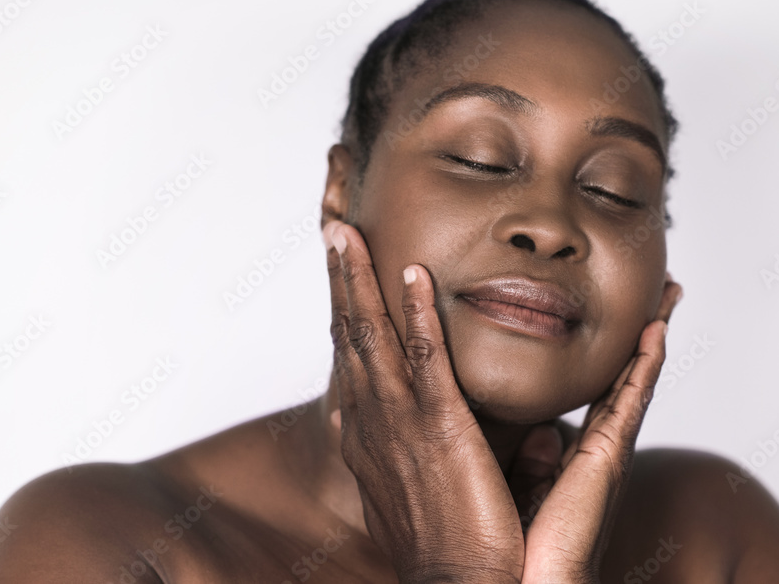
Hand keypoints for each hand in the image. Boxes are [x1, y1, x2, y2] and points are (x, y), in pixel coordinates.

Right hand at [324, 220, 525, 583]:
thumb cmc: (443, 546)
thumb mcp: (411, 491)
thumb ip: (413, 452)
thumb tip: (412, 427)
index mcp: (369, 437)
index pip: (351, 362)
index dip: (344, 314)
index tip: (341, 277)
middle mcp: (374, 422)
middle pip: (352, 337)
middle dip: (342, 282)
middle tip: (335, 233)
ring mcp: (403, 422)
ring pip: (373, 337)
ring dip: (361, 281)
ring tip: (349, 234)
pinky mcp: (440, 428)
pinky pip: (423, 358)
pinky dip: (413, 312)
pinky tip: (411, 273)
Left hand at [517, 276, 682, 582]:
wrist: (510, 582)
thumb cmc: (503, 543)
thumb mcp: (507, 481)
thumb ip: (526, 457)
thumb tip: (537, 433)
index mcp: (570, 450)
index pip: (592, 389)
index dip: (611, 354)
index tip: (622, 317)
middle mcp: (597, 446)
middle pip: (625, 377)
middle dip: (644, 336)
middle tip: (662, 291)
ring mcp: (607, 449)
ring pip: (635, 378)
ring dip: (654, 336)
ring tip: (670, 294)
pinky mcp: (607, 457)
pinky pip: (630, 398)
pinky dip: (646, 363)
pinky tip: (656, 329)